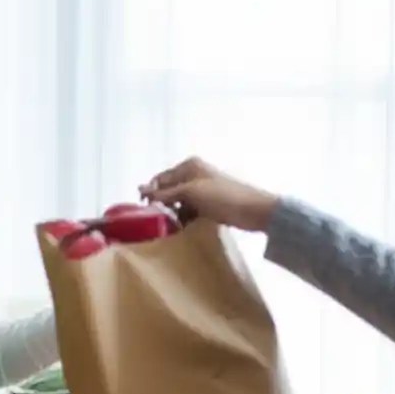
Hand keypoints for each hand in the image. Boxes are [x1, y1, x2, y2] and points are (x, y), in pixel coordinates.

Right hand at [139, 157, 279, 232]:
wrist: (255, 211)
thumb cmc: (222, 197)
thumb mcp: (190, 192)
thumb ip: (165, 192)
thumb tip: (140, 190)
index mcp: (189, 166)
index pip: (160, 179)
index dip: (152, 194)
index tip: (146, 211)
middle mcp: (194, 174)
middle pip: (169, 190)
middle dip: (163, 204)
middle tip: (158, 221)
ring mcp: (202, 189)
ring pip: (179, 202)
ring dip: (174, 213)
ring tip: (170, 226)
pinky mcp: (209, 203)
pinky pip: (190, 210)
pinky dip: (185, 217)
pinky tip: (183, 227)